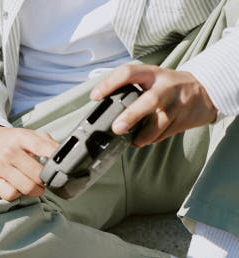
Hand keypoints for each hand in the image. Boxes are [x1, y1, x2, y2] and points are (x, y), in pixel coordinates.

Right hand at [0, 124, 57, 200]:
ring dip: (35, 191)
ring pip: (26, 187)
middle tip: (46, 181)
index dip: (57, 160)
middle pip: (38, 174)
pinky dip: (17, 194)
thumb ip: (46, 143)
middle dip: (46, 181)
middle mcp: (10, 151)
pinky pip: (11, 194)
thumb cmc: (9, 141)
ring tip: (34, 186)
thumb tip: (65, 155)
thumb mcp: (26, 134)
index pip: (45, 148)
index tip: (63, 169)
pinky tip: (17, 187)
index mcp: (22, 137)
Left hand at [91, 65, 217, 146]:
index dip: (110, 83)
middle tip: (117, 128)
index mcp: (152, 74)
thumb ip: (132, 89)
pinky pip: (164, 133)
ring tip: (134, 141)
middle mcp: (166, 87)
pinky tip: (146, 138)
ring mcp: (177, 103)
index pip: (128, 73)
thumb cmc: (168, 86)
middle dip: (132, 115)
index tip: (95, 97)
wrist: (206, 90)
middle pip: (150, 100)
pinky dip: (153, 138)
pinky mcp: (184, 119)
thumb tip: (104, 110)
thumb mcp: (151, 79)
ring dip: (144, 135)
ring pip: (160, 123)